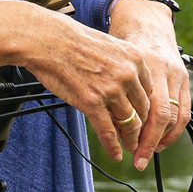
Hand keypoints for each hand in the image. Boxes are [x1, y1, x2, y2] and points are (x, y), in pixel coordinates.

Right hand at [0, 0, 187, 168]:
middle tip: (140, 139)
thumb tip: (121, 88)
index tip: (143, 119)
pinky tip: (115, 153)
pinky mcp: (92, 102)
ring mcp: (111, 89)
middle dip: (143, 128)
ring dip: (131, 140)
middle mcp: (128, 74)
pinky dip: (113, 146)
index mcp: (134, 58)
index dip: (146, 109)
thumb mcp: (106, 45)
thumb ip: (120, 66)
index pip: (148, 92)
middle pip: (144, 109)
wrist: (44, 38)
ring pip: (130, 123)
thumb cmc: (67, 39)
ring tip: (130, 148)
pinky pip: (108, 131)